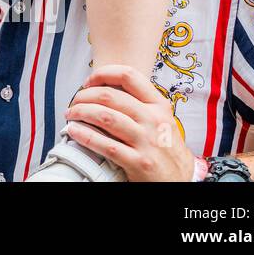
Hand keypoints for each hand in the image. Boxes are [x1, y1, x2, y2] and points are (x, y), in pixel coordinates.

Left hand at [64, 64, 194, 181]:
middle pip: (109, 96)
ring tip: (70, 115)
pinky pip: (105, 145)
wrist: (183, 180)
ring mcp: (146, 141)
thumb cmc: (166, 148)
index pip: (128, 75)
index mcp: (159, 105)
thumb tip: (104, 91)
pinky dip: (85, 135)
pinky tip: (74, 131)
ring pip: (104, 117)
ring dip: (80, 113)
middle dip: (84, 96)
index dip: (103, 74)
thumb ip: (140, 104)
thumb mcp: (162, 119)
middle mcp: (153, 120)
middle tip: (74, 102)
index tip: (89, 81)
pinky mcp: (138, 162)